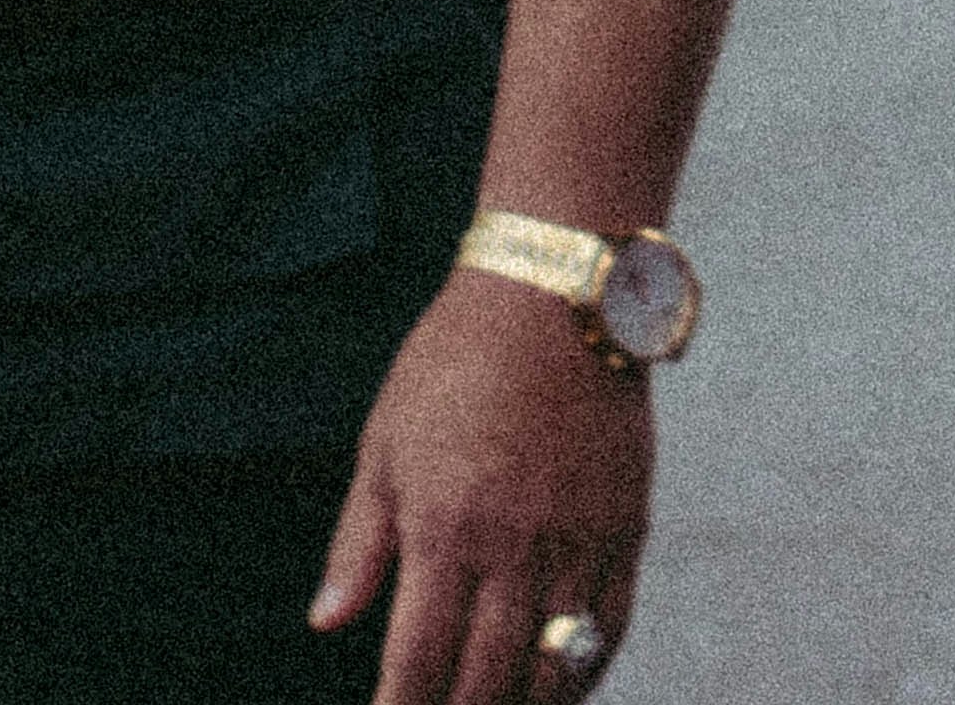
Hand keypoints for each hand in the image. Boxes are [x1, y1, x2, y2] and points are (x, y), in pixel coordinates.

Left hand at [315, 268, 658, 704]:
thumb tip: (327, 620)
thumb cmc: (454, 360)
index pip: (418, 658)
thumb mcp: (384, 445)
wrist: (556, 291)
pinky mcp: (627, 522)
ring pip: (554, 665)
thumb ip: (360, 542)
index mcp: (443, 526)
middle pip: (487, 677)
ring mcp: (578, 536)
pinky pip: (611, 625)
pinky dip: (585, 670)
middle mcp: (514, 543)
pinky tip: (560, 688)